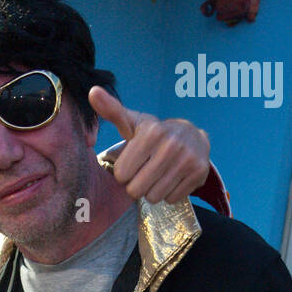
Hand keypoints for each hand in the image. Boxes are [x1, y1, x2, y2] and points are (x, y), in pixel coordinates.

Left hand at [89, 86, 209, 203]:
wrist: (193, 137)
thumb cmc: (154, 134)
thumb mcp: (133, 123)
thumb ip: (112, 111)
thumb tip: (92, 92)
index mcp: (151, 132)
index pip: (121, 175)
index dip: (124, 172)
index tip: (134, 161)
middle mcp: (171, 144)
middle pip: (136, 190)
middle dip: (137, 184)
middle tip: (145, 170)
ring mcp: (187, 159)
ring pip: (153, 197)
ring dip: (152, 190)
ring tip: (159, 174)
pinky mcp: (199, 173)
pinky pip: (171, 199)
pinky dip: (169, 193)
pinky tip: (172, 177)